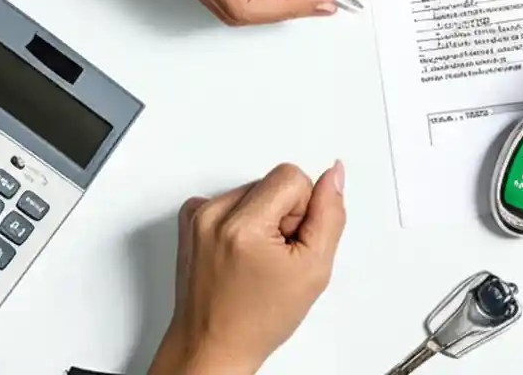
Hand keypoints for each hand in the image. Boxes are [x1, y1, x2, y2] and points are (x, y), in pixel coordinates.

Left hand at [149, 162, 347, 374]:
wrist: (212, 346)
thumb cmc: (257, 319)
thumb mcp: (313, 270)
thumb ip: (329, 215)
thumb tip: (333, 175)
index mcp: (243, 225)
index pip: (292, 177)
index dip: (303, 211)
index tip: (290, 245)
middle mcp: (213, 215)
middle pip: (273, 183)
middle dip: (284, 216)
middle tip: (276, 257)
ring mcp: (196, 217)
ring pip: (255, 192)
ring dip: (263, 220)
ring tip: (257, 260)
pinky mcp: (189, 221)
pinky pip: (230, 201)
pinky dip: (241, 222)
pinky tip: (240, 253)